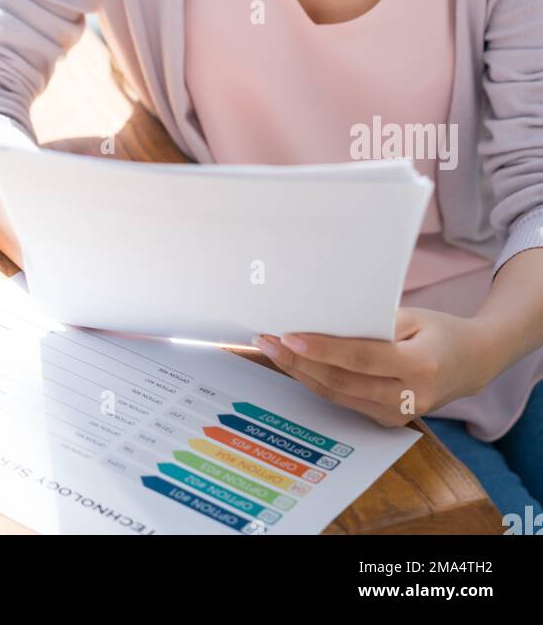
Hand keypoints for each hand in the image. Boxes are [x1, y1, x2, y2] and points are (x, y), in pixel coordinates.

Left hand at [252, 307, 494, 427]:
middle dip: (298, 362)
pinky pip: (346, 401)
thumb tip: (323, 322)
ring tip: (272, 350)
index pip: (360, 359)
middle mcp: (410, 397)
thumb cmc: (439, 331)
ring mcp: (399, 415)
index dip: (322, 350)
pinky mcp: (390, 420)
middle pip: (342, 382)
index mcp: (419, 367)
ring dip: (301, 373)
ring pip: (338, 395)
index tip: (289, 337)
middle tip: (266, 340)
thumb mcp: (412, 317)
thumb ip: (373, 325)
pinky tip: (296, 366)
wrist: (473, 362)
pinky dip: (318, 382)